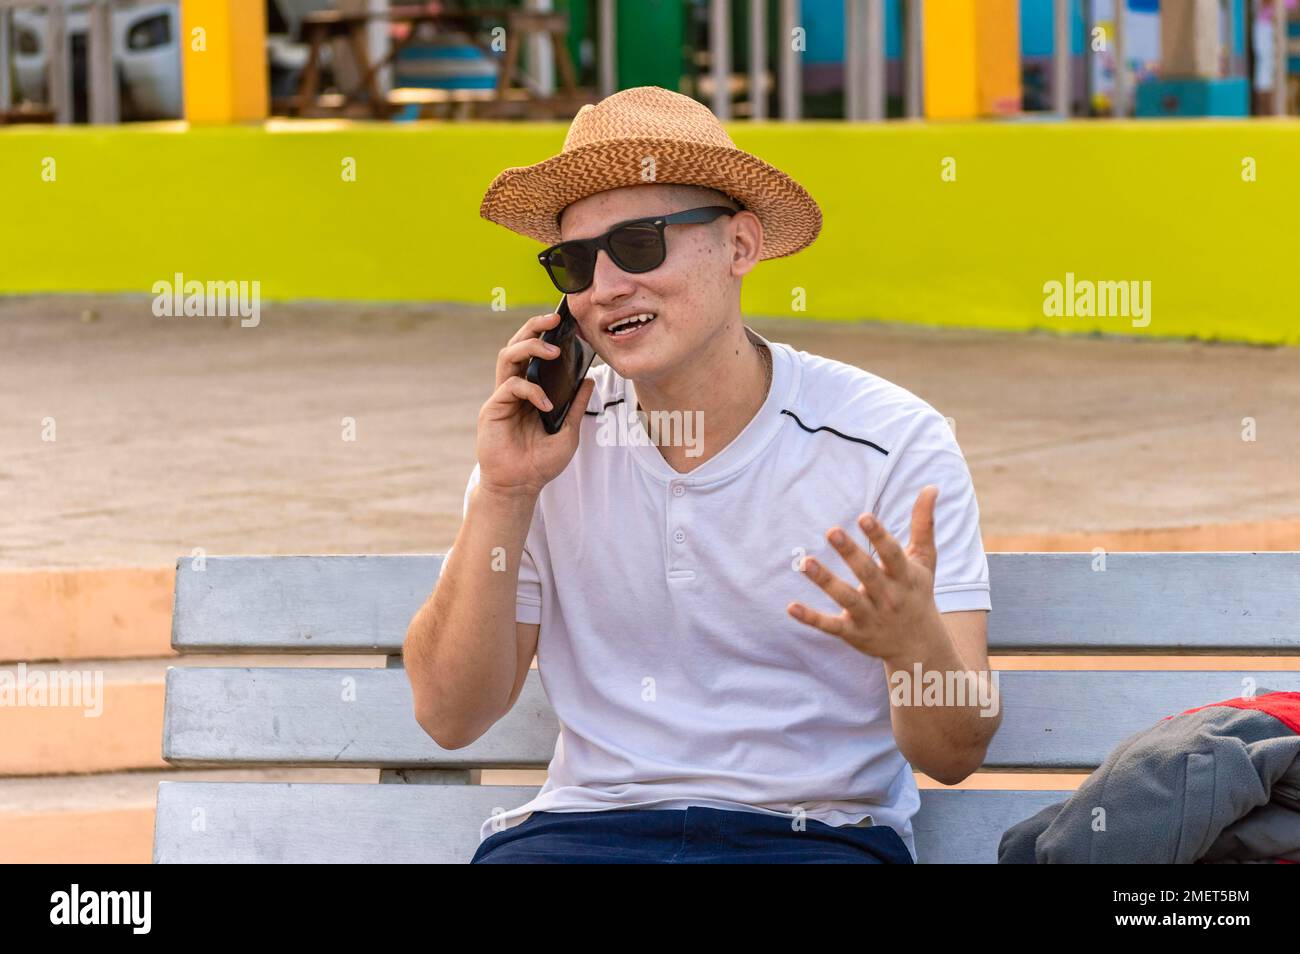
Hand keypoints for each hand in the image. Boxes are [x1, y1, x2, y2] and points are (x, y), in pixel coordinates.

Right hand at [477, 310, 595, 498]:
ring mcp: (502, 397)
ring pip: (508, 355)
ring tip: (552, 350)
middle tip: (554, 318)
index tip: (566, 323)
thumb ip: (576, 405)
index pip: (534, 354)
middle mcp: (514, 389)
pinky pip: (511, 386)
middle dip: (534, 326)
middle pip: (517, 345)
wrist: (520, 486)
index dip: (546, 335)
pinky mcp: (493, 409)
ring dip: (529, 346)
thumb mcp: (568, 431)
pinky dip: (531, 390)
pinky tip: (545, 404)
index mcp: (531, 391)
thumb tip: (589, 379)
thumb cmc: (540, 462)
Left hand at [787, 485, 942, 664]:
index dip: (879, 536)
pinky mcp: (853, 633)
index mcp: (904, 576)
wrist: (919, 646)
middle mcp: (888, 597)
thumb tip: (931, 486)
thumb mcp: (924, 560)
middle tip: (832, 531)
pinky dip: (811, 618)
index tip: (864, 517)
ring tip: (806, 562)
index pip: (892, 555)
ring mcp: (870, 616)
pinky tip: (791, 607)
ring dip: (825, 581)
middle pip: (868, 573)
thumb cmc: (917, 592)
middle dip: (851, 553)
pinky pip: (830, 625)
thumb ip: (924, 524)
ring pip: (846, 598)